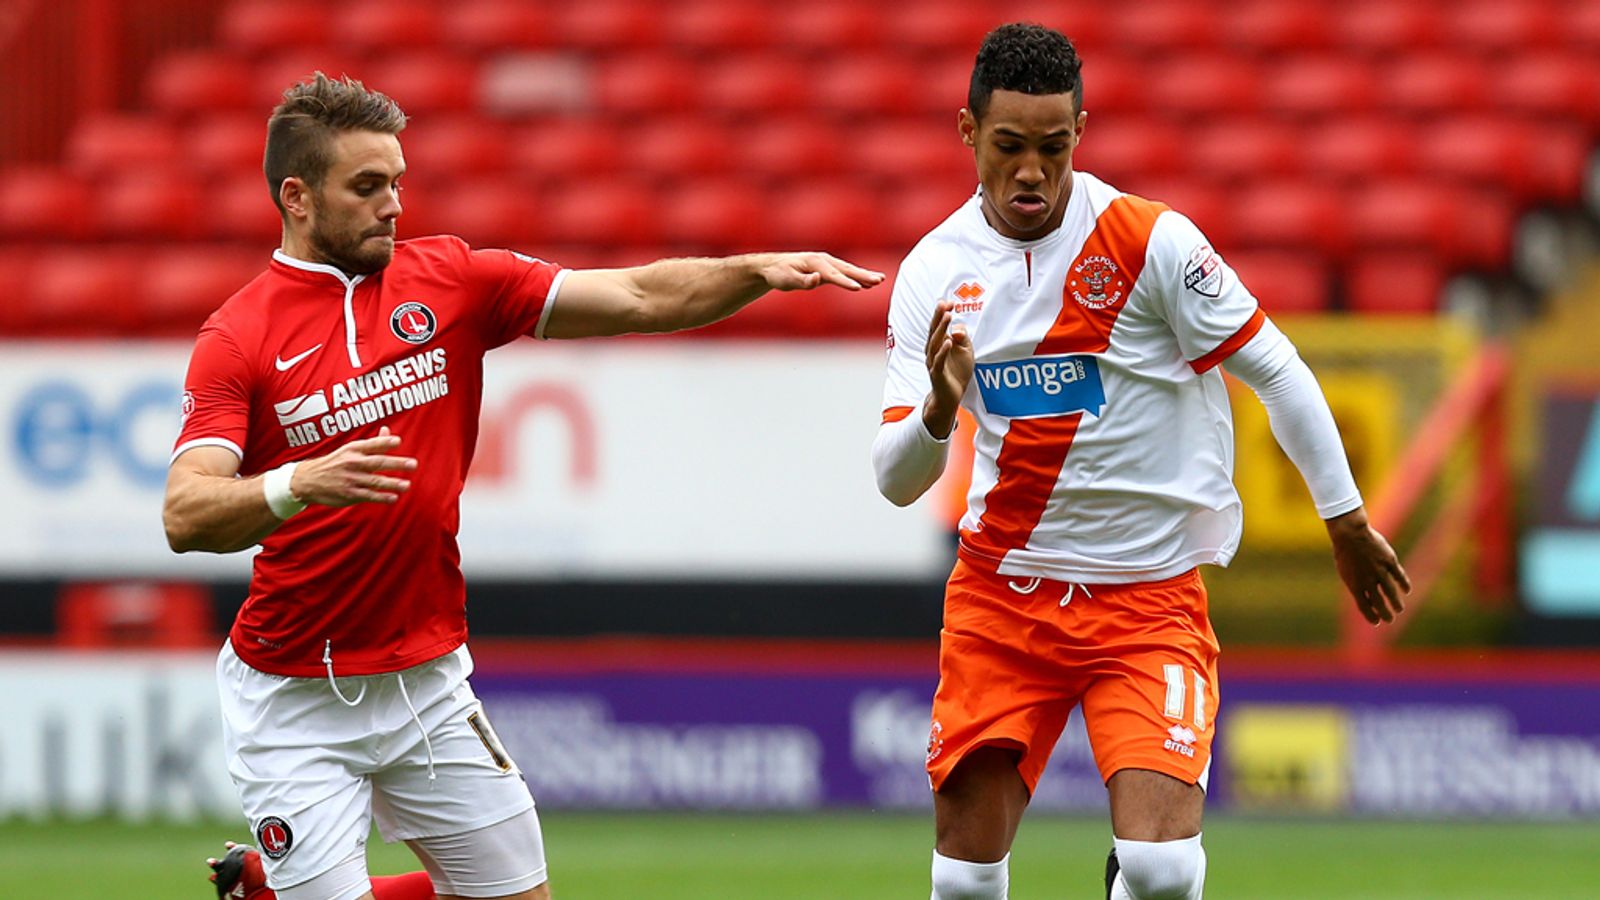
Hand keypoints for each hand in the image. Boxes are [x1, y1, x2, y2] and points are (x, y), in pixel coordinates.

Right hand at [289, 426, 417, 506]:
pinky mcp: (349, 494)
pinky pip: (368, 495)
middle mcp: (352, 463)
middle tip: (413, 464)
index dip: (385, 442)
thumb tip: (388, 431)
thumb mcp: (350, 450)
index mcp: (353, 449)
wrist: (308, 480)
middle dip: (396, 463)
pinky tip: (393, 498)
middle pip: (377, 462)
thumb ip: (372, 444)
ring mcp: (351, 479)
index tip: (398, 441)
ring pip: (375, 481)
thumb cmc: (335, 462)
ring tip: (407, 485)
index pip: (372, 444)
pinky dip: (381, 497)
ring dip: (392, 483)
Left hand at [757, 252, 884, 291]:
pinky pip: (845, 273)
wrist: (773, 266)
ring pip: (848, 270)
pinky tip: (867, 283)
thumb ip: (802, 281)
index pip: (833, 275)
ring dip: (864, 275)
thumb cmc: (779, 274)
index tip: (858, 288)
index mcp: (815, 262)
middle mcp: (823, 260)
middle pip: (846, 269)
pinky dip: (856, 277)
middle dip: (863, 275)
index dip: (845, 282)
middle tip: (879, 280)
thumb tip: (817, 279)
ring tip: (880, 280)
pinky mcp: (827, 269)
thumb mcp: (786, 279)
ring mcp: (826, 263)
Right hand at [922, 300, 973, 438]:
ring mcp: (934, 362)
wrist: (950, 397)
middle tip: (943, 304)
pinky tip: (949, 342)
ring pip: (935, 343)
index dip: (942, 313)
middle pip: (934, 331)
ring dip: (941, 330)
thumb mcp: (965, 351)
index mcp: (939, 344)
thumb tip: (959, 327)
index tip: (949, 302)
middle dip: (938, 317)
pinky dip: (943, 351)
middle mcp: (933, 351)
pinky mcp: (937, 374)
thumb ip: (962, 338)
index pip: (939, 326)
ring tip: (947, 317)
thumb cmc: (956, 372)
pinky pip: (939, 361)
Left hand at [1327, 507, 1411, 624]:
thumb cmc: (1345, 551)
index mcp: (1354, 584)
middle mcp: (1367, 580)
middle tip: (1390, 620)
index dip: (1370, 615)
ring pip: (1391, 592)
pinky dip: (1404, 584)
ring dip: (1396, 603)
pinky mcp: (1389, 561)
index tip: (1376, 622)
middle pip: (1379, 602)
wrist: (1350, 534)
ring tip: (1399, 610)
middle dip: (1385, 613)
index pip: (1364, 606)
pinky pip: (1399, 576)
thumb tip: (1363, 595)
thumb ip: (1355, 583)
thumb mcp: (1345, 570)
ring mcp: (1379, 571)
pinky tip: (1407, 590)